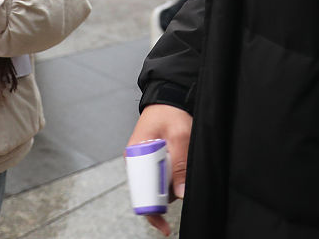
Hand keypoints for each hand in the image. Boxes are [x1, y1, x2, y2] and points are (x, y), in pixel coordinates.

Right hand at [128, 104, 192, 235]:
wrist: (169, 98)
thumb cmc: (170, 112)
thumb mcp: (179, 136)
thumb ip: (180, 164)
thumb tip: (180, 193)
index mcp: (136, 154)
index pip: (140, 190)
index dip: (153, 206)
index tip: (164, 221)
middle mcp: (136, 160)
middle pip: (148, 191)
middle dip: (165, 196)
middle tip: (180, 187)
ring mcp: (143, 161)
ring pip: (156, 186)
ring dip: (171, 185)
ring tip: (182, 168)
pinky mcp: (150, 161)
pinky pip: (159, 178)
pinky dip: (171, 179)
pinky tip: (178, 169)